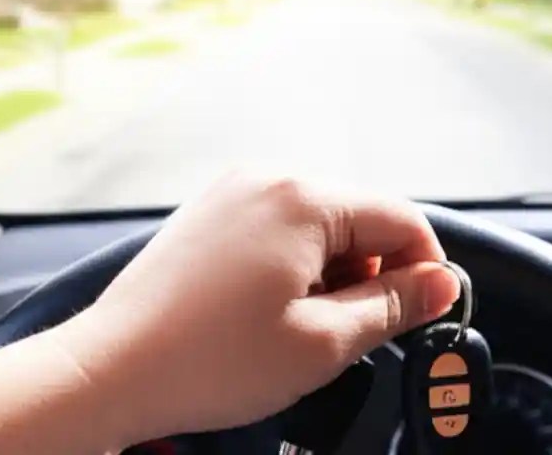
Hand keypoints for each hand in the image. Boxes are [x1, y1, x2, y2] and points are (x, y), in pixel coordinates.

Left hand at [51, 172, 461, 447]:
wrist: (110, 371)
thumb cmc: (209, 361)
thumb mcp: (323, 344)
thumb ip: (394, 306)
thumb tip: (441, 283)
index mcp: (302, 198)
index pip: (401, 218)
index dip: (426, 269)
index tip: (424, 314)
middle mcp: (266, 179)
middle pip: (359, 219)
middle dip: (371, 275)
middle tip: (349, 336)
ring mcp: (231, 194)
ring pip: (318, 227)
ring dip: (330, 276)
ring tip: (298, 331)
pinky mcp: (208, 216)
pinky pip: (276, 231)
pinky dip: (292, 269)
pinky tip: (267, 315)